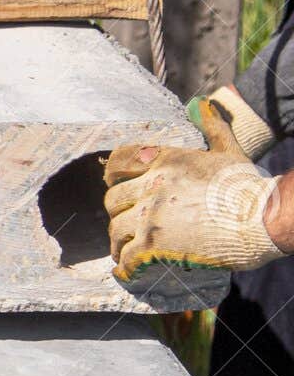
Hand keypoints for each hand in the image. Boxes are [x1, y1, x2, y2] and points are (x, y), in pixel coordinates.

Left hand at [104, 100, 287, 281]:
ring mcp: (150, 215)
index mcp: (162, 160)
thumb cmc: (247, 186)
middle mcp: (150, 185)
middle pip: (113, 199)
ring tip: (123, 249)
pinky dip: (123, 265)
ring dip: (118, 239)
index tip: (116, 184)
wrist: (263, 218)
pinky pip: (127, 256)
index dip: (113, 175)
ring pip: (115, 228)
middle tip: (125, 220)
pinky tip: (124, 270)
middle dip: (118, 210)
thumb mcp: (228, 149)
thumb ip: (212, 127)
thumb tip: (208, 104)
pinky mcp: (156, 245)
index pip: (117, 162)